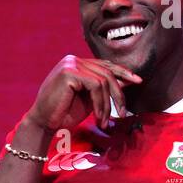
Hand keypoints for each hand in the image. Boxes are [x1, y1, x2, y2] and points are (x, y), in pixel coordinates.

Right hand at [24, 55, 141, 131]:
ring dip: (107, 104)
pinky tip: (98, 117)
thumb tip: (128, 81)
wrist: (44, 122)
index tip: (138, 81)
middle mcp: (74, 59)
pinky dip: (100, 103)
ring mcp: (71, 63)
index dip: (123, 72)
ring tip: (104, 121)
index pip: (105, 65)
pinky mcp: (69, 71)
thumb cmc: (65, 113)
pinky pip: (95, 86)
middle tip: (123, 113)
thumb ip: (106, 88)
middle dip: (118, 94)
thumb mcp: (91, 99)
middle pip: (107, 72)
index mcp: (78, 64)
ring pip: (103, 81)